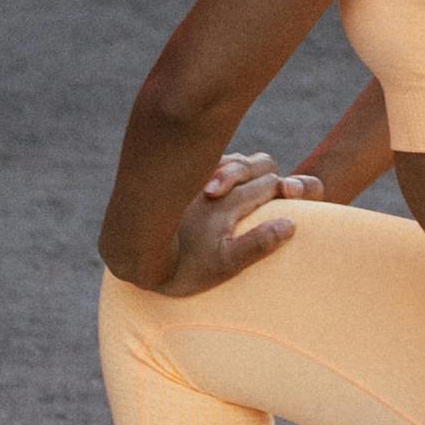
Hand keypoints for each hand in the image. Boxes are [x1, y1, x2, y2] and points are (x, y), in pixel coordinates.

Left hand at [154, 143, 311, 296]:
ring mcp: (202, 177)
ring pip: (239, 158)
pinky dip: (228, 169)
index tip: (293, 197)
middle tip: (283, 193)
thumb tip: (289, 223)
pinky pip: (217, 161)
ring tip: (253, 191)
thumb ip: (256, 244)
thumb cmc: (180, 266)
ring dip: (251, 170)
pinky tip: (222, 185)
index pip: (273, 183)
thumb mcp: (222, 264)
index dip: (292, 188)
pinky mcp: (186, 179)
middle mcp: (219, 182)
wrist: (132, 252)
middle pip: (261, 164)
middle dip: (274, 176)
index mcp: (232, 201)